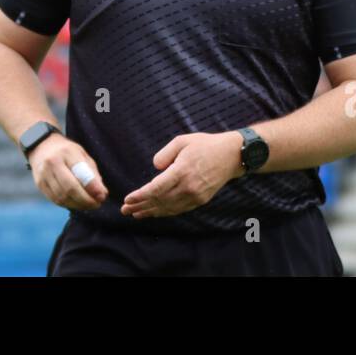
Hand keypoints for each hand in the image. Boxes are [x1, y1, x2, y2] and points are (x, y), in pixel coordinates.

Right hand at [28, 133, 108, 210]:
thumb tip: (102, 194)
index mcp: (67, 152)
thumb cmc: (67, 152)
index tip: (103, 196)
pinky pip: (55, 200)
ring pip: (62, 197)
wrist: (42, 146)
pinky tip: (76, 203)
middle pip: (70, 188)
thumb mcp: (82, 155)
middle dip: (86, 200)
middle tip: (97, 204)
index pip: (81, 172)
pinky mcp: (39, 184)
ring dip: (77, 205)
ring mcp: (44, 174)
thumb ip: (92, 173)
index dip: (92, 187)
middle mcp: (53, 162)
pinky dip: (67, 204)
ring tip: (88, 205)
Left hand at [121, 131, 242, 218]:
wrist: (231, 156)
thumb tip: (155, 168)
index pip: (156, 188)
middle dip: (140, 206)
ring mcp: (195, 196)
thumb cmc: (204, 145)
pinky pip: (178, 209)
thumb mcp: (182, 141)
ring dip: (150, 212)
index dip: (140, 196)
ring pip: (168, 208)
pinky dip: (164, 212)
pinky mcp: (200, 201)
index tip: (128, 199)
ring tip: (135, 214)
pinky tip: (154, 212)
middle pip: (159, 201)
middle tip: (124, 210)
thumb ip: (165, 154)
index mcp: (182, 171)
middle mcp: (188, 187)